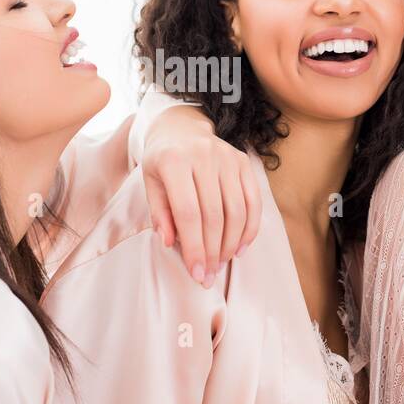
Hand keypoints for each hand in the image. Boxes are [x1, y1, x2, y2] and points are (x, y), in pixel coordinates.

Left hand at [141, 106, 261, 286]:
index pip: (187, 212)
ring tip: (221, 264)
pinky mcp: (243, 162)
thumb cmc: (162, 161)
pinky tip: (240, 248)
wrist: (182, 127)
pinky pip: (253, 201)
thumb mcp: (150, 183)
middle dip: (212, 251)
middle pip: (213, 215)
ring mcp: (227, 158)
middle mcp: (203, 156)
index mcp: (174, 161)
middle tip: (208, 276)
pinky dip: (249, 228)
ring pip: (236, 210)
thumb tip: (171, 244)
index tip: (195, 273)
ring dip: (230, 243)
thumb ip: (160, 213)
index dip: (193, 246)